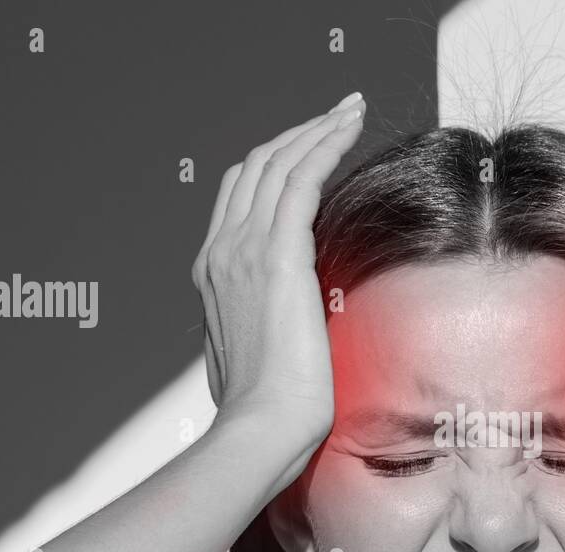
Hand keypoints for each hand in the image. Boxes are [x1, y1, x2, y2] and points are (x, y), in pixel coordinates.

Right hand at [191, 92, 365, 440]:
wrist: (261, 430)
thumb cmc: (267, 413)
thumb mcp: (257, 360)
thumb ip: (264, 329)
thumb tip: (287, 333)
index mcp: (213, 274)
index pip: (240, 196)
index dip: (276, 164)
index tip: (312, 149)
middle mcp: (221, 252)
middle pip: (256, 167)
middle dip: (298, 134)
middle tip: (338, 115)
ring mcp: (243, 250)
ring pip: (279, 163)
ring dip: (317, 128)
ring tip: (350, 109)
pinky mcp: (277, 255)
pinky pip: (301, 177)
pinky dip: (325, 143)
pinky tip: (350, 127)